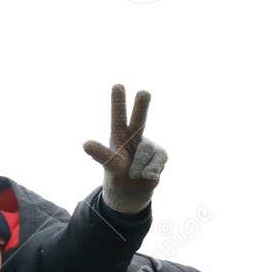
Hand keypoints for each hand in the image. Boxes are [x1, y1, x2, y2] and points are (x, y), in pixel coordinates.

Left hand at [83, 83, 167, 214]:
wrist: (132, 185)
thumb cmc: (118, 170)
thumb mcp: (110, 165)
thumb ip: (115, 161)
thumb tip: (148, 171)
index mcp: (119, 134)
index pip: (117, 117)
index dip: (118, 102)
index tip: (117, 86)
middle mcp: (135, 134)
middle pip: (139, 120)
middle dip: (142, 107)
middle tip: (143, 93)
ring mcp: (149, 144)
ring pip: (144, 153)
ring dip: (136, 167)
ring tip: (133, 172)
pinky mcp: (161, 155)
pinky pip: (154, 166)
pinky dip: (148, 174)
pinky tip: (146, 174)